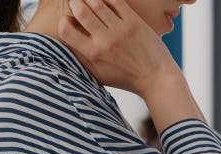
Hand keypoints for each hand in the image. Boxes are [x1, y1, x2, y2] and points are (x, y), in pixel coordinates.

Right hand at [58, 0, 181, 96]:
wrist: (157, 79)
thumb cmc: (127, 79)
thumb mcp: (99, 75)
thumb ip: (81, 60)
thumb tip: (65, 44)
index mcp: (93, 54)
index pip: (65, 30)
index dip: (63, 22)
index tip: (69, 21)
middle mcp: (105, 41)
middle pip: (80, 10)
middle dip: (75, 3)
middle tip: (77, 3)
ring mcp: (121, 30)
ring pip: (97, 2)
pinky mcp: (135, 22)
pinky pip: (116, 1)